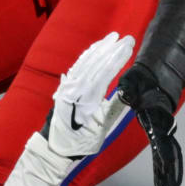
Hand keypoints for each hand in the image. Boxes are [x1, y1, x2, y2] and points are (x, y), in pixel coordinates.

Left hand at [44, 33, 134, 158]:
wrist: (55, 147)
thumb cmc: (79, 142)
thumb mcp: (100, 130)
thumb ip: (114, 109)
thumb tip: (129, 91)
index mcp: (84, 100)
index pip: (104, 73)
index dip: (117, 59)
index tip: (129, 47)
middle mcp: (73, 89)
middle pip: (95, 64)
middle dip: (111, 49)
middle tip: (127, 38)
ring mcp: (67, 86)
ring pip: (85, 62)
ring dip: (100, 48)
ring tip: (114, 37)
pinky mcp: (65, 87)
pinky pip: (78, 66)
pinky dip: (88, 55)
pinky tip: (96, 48)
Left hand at [119, 63, 182, 185]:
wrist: (154, 76)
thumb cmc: (140, 79)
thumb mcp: (132, 81)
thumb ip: (128, 89)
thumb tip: (124, 92)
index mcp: (154, 119)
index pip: (161, 139)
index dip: (164, 153)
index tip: (166, 167)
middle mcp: (162, 128)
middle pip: (169, 154)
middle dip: (169, 174)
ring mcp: (162, 132)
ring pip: (168, 158)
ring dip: (168, 175)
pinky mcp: (158, 134)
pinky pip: (162, 155)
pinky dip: (162, 169)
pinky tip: (162, 182)